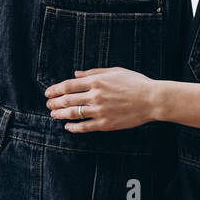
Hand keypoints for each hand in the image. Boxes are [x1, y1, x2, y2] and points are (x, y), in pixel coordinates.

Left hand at [45, 67, 161, 131]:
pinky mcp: (105, 124)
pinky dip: (74, 127)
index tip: (48, 93)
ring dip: (60, 114)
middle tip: (48, 105)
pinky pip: (84, 127)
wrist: (152, 99)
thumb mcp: (114, 71)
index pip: (69, 85)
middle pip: (67, 100)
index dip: (55, 89)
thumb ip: (93, 72)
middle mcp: (95, 96)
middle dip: (55, 102)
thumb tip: (75, 74)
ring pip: (73, 114)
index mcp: (97, 81)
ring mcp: (100, 111)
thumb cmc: (136, 83)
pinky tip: (68, 127)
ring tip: (53, 115)